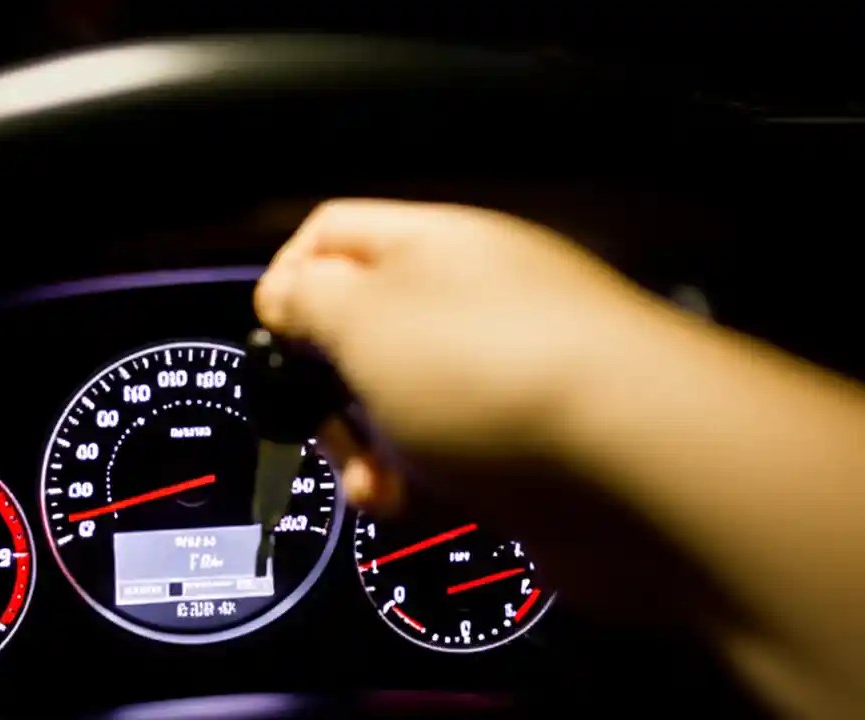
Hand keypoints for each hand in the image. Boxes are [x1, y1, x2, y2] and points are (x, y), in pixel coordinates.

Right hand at [255, 199, 660, 508]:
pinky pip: (441, 459)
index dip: (286, 280)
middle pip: (360, 330)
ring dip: (364, 448)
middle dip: (324, 385)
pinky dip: (415, 485)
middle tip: (322, 420)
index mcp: (433, 245)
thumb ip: (307, 299)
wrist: (636, 469)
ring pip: (394, 406)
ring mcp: (500, 378)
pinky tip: (414, 503)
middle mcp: (469, 302)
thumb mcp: (364, 317)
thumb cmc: (488, 372)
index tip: (273, 339)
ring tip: (375, 480)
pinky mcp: (522, 449)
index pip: (334, 233)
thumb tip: (285, 296)